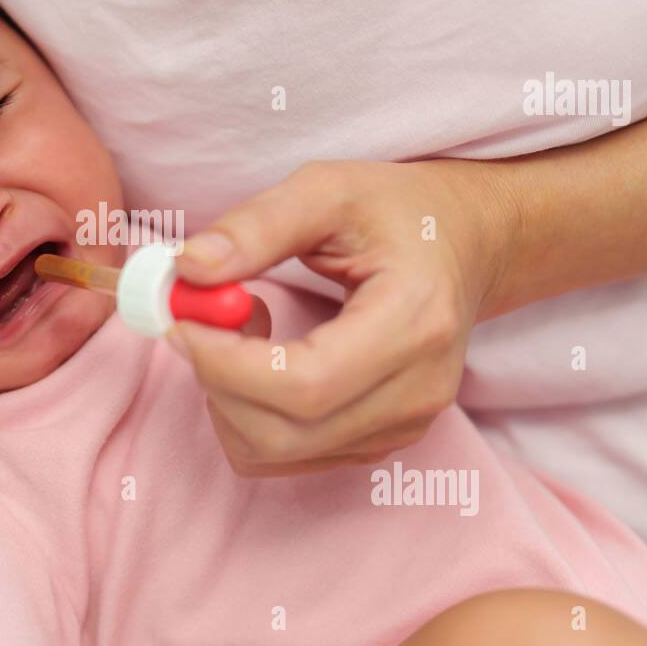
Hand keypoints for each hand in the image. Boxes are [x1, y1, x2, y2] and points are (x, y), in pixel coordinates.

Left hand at [167, 159, 510, 475]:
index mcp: (415, 322)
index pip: (303, 384)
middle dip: (215, 379)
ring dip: (226, 398)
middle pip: (282, 432)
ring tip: (244, 329)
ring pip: (273, 453)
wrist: (465, 246)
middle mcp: (417, 391)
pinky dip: (247, 415)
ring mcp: (402, 427)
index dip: (224, 362)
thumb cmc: (397, 211)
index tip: (181, 319)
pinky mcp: (380, 443)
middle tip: (202, 317)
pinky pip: (283, 456)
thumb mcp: (327, 189)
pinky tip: (264, 359)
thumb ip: (255, 226)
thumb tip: (187, 269)